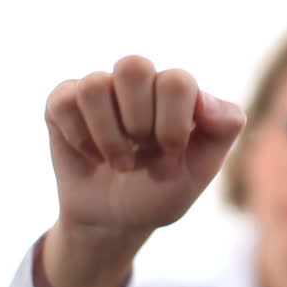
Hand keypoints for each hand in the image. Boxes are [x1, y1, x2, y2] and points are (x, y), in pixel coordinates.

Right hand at [44, 55, 245, 235]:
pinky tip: (93, 156)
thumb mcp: (201, 169)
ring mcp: (100, 89)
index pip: (176, 80)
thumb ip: (223, 129)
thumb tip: (204, 101)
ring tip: (119, 162)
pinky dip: (80, 139)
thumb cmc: (162, 190)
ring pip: (94, 85)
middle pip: (133, 65)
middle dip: (138, 122)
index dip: (172, 123)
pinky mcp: (63, 103)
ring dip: (108, 136)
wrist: (117, 221)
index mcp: (176, 91)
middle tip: (142, 152)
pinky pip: (64, 102)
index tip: (172, 153)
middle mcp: (138, 82)